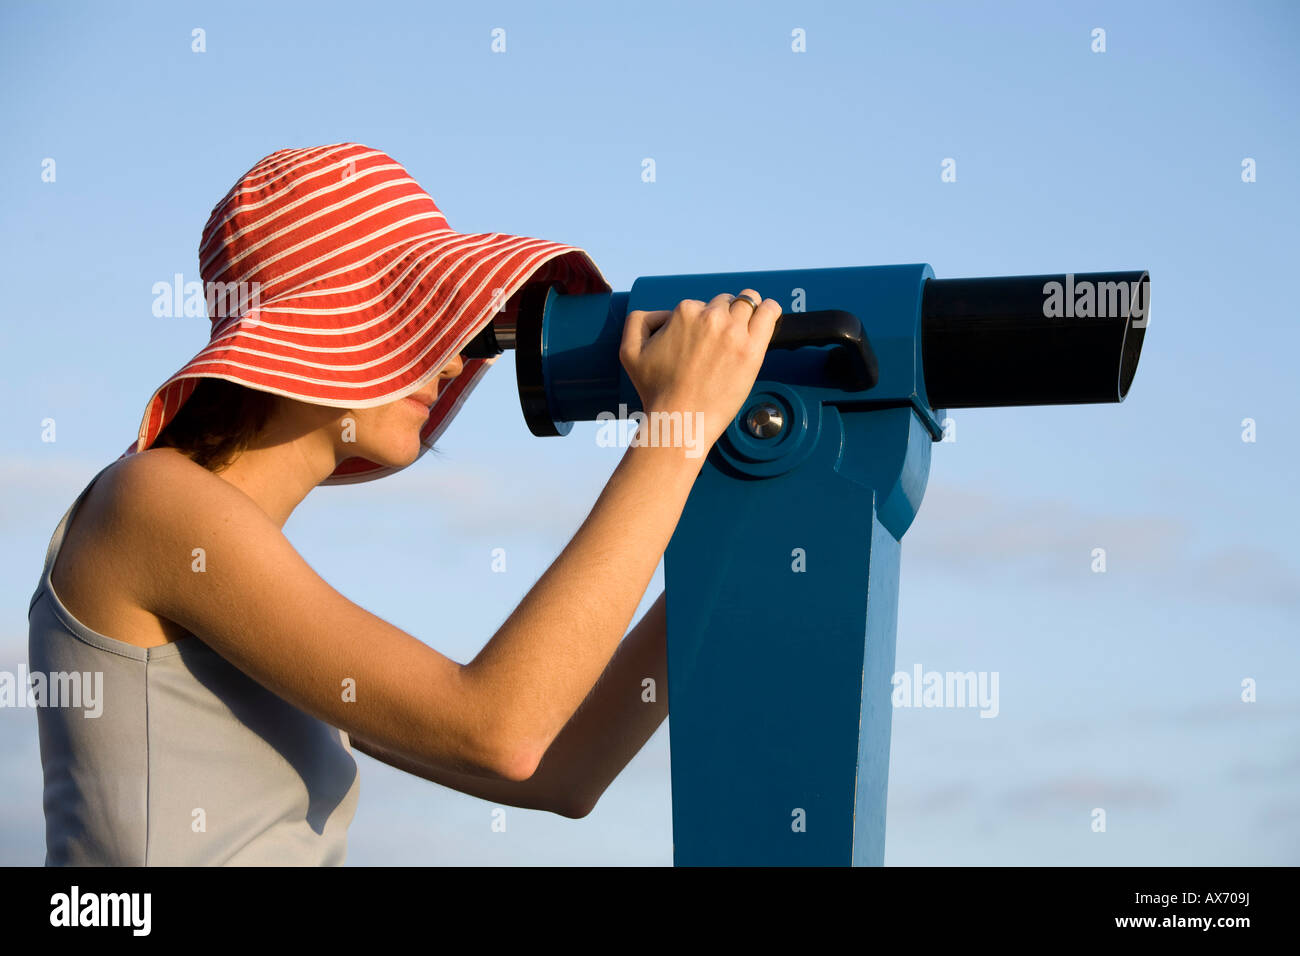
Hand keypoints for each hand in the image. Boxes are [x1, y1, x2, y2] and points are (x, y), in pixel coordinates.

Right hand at [619, 290, 780, 452]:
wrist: (680, 420)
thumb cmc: (656, 392)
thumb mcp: (629, 351)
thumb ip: (638, 321)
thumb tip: (664, 314)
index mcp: (683, 312)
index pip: (700, 304)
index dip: (700, 323)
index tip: (700, 344)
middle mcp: (710, 317)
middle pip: (725, 303)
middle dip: (723, 318)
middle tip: (720, 343)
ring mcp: (733, 332)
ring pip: (748, 303)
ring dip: (747, 312)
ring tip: (745, 328)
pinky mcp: (752, 349)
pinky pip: (769, 312)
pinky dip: (769, 310)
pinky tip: (767, 316)